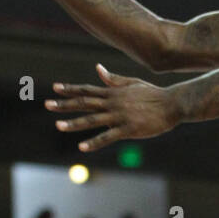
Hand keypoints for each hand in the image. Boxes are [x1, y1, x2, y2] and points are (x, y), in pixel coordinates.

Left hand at [45, 64, 179, 151]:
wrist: (171, 104)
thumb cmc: (154, 94)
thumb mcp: (132, 83)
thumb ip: (113, 79)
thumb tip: (98, 69)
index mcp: (113, 93)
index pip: (87, 90)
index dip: (70, 89)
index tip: (54, 88)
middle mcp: (113, 103)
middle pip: (84, 103)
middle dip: (64, 104)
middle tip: (47, 105)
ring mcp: (119, 116)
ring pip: (92, 119)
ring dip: (74, 123)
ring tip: (58, 126)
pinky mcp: (128, 129)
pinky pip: (107, 137)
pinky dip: (94, 142)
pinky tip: (82, 147)